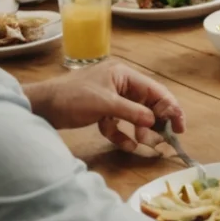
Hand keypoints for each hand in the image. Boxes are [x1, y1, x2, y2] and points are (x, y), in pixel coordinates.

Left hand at [24, 63, 184, 151]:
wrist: (40, 106)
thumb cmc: (72, 98)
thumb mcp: (105, 104)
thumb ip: (132, 112)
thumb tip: (155, 121)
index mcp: (123, 75)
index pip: (154, 90)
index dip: (170, 107)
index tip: (179, 125)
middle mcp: (119, 84)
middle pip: (146, 103)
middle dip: (155, 120)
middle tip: (165, 137)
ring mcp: (109, 97)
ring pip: (133, 114)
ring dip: (139, 129)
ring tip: (143, 142)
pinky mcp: (100, 110)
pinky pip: (117, 123)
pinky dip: (122, 134)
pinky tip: (127, 145)